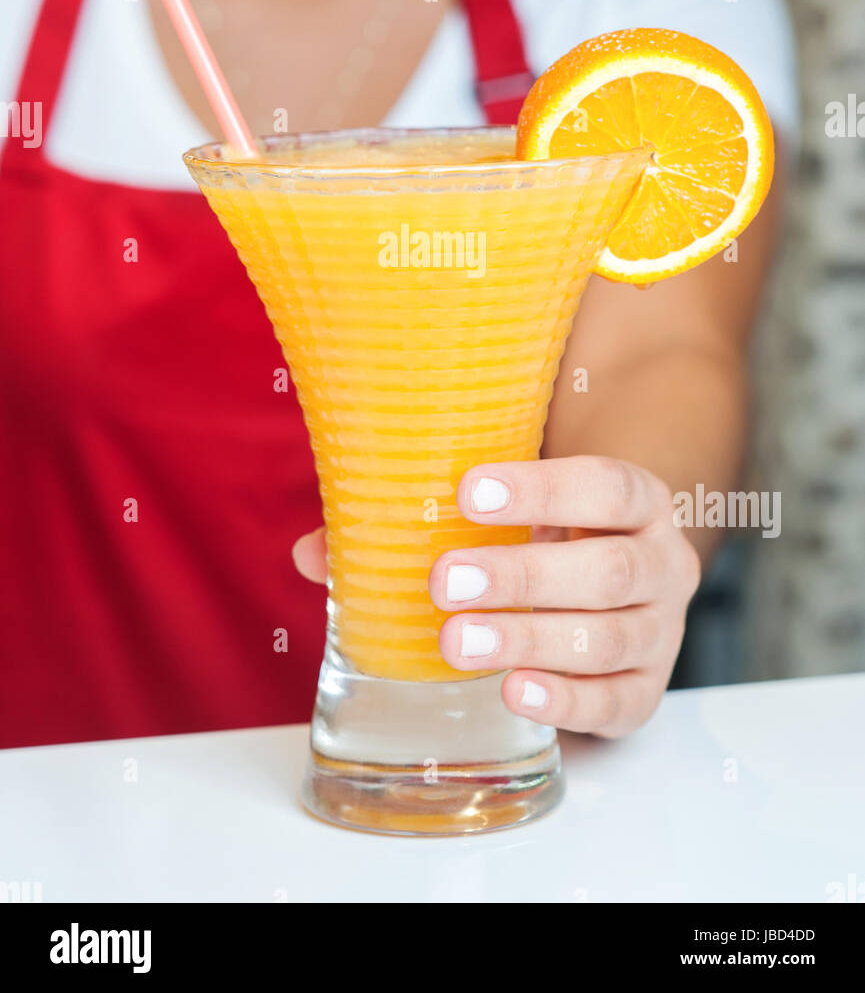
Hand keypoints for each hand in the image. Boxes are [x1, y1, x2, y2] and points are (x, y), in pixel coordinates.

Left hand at [292, 454, 700, 738]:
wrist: (612, 576)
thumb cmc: (549, 535)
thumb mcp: (508, 514)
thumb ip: (422, 520)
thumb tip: (313, 551)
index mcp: (636, 501)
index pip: (606, 486)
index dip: (542, 489)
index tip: (465, 492)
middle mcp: (663, 562)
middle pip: (606, 571)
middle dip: (521, 576)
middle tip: (442, 581)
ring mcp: (661, 632)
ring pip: (608, 638)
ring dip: (529, 639)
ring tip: (456, 640)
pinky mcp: (646, 691)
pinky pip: (616, 702)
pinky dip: (566, 700)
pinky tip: (514, 691)